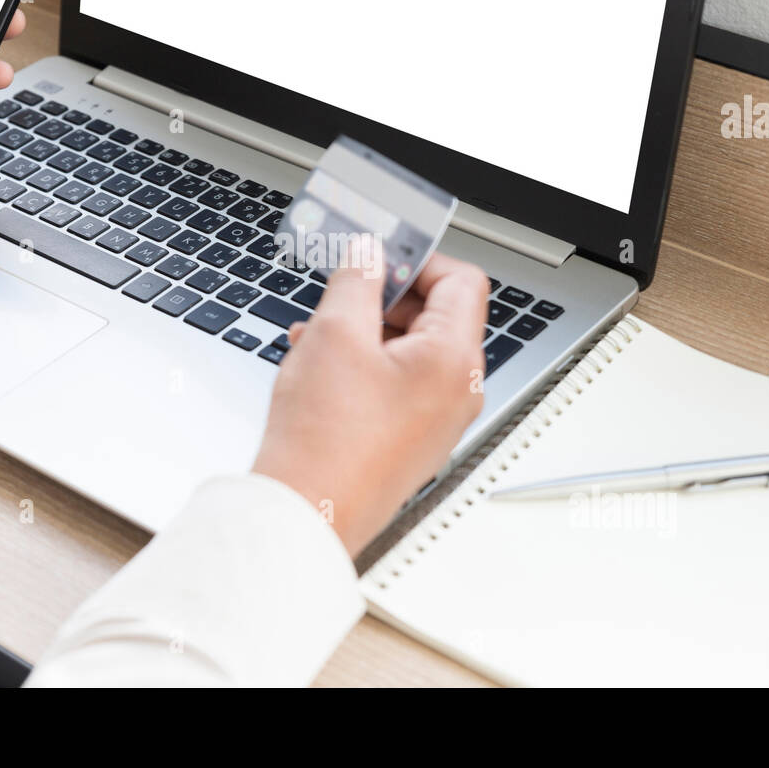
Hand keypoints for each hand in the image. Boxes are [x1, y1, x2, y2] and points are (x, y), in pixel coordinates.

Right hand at [253, 249, 488, 556]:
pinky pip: (397, 384)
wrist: (306, 513)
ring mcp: (436, 420)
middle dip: (386, 297)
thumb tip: (368, 253)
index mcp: (454, 362)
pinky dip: (363, 364)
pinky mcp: (410, 440)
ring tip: (318, 333)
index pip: (462, 281)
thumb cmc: (325, 441)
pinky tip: (317, 366)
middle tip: (344, 291)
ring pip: (411, 351)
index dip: (418, 260)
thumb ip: (357, 280)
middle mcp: (457, 393)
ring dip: (367, 331)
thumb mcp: (335, 334)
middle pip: (438, 316)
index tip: (378, 256)